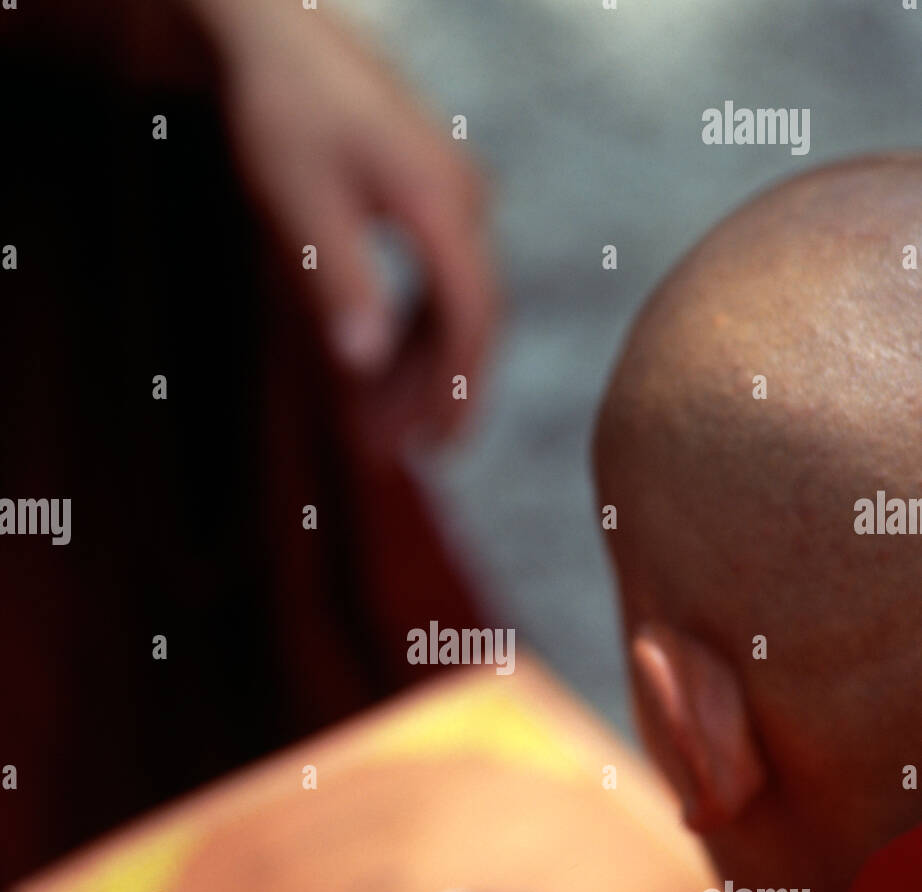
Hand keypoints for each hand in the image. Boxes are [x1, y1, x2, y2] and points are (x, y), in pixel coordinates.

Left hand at [192, 0, 497, 458]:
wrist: (281, 31)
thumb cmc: (284, 111)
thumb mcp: (301, 203)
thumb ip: (340, 284)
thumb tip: (361, 365)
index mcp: (441, 203)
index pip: (468, 318)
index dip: (455, 390)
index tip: (437, 447)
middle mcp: (463, 200)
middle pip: (467, 320)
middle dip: (433, 393)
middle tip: (400, 454)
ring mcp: (453, 196)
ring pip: (450, 304)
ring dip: (417, 367)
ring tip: (379, 424)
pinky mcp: (433, 196)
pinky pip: (434, 279)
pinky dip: (409, 327)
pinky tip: (380, 365)